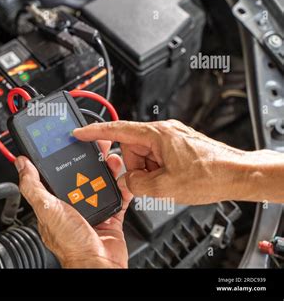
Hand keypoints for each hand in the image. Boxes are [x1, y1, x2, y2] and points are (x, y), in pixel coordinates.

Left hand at [15, 140, 132, 267]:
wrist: (98, 263)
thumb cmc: (71, 244)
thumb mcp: (47, 209)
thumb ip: (33, 186)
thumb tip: (20, 164)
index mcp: (54, 202)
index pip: (55, 172)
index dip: (61, 157)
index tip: (67, 141)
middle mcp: (72, 203)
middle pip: (80, 173)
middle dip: (88, 158)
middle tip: (95, 144)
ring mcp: (92, 208)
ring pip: (100, 181)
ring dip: (106, 168)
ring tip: (110, 156)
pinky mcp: (110, 214)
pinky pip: (117, 195)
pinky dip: (121, 185)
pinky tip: (122, 175)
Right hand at [73, 119, 283, 203]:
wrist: (238, 175)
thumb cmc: (209, 174)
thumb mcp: (164, 186)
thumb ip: (136, 184)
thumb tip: (127, 181)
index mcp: (156, 134)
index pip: (117, 130)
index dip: (94, 132)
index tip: (79, 133)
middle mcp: (163, 131)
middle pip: (132, 149)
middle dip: (137, 168)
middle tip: (151, 181)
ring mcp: (171, 138)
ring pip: (144, 156)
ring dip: (149, 172)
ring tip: (166, 182)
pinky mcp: (178, 146)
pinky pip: (157, 157)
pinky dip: (158, 170)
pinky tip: (171, 179)